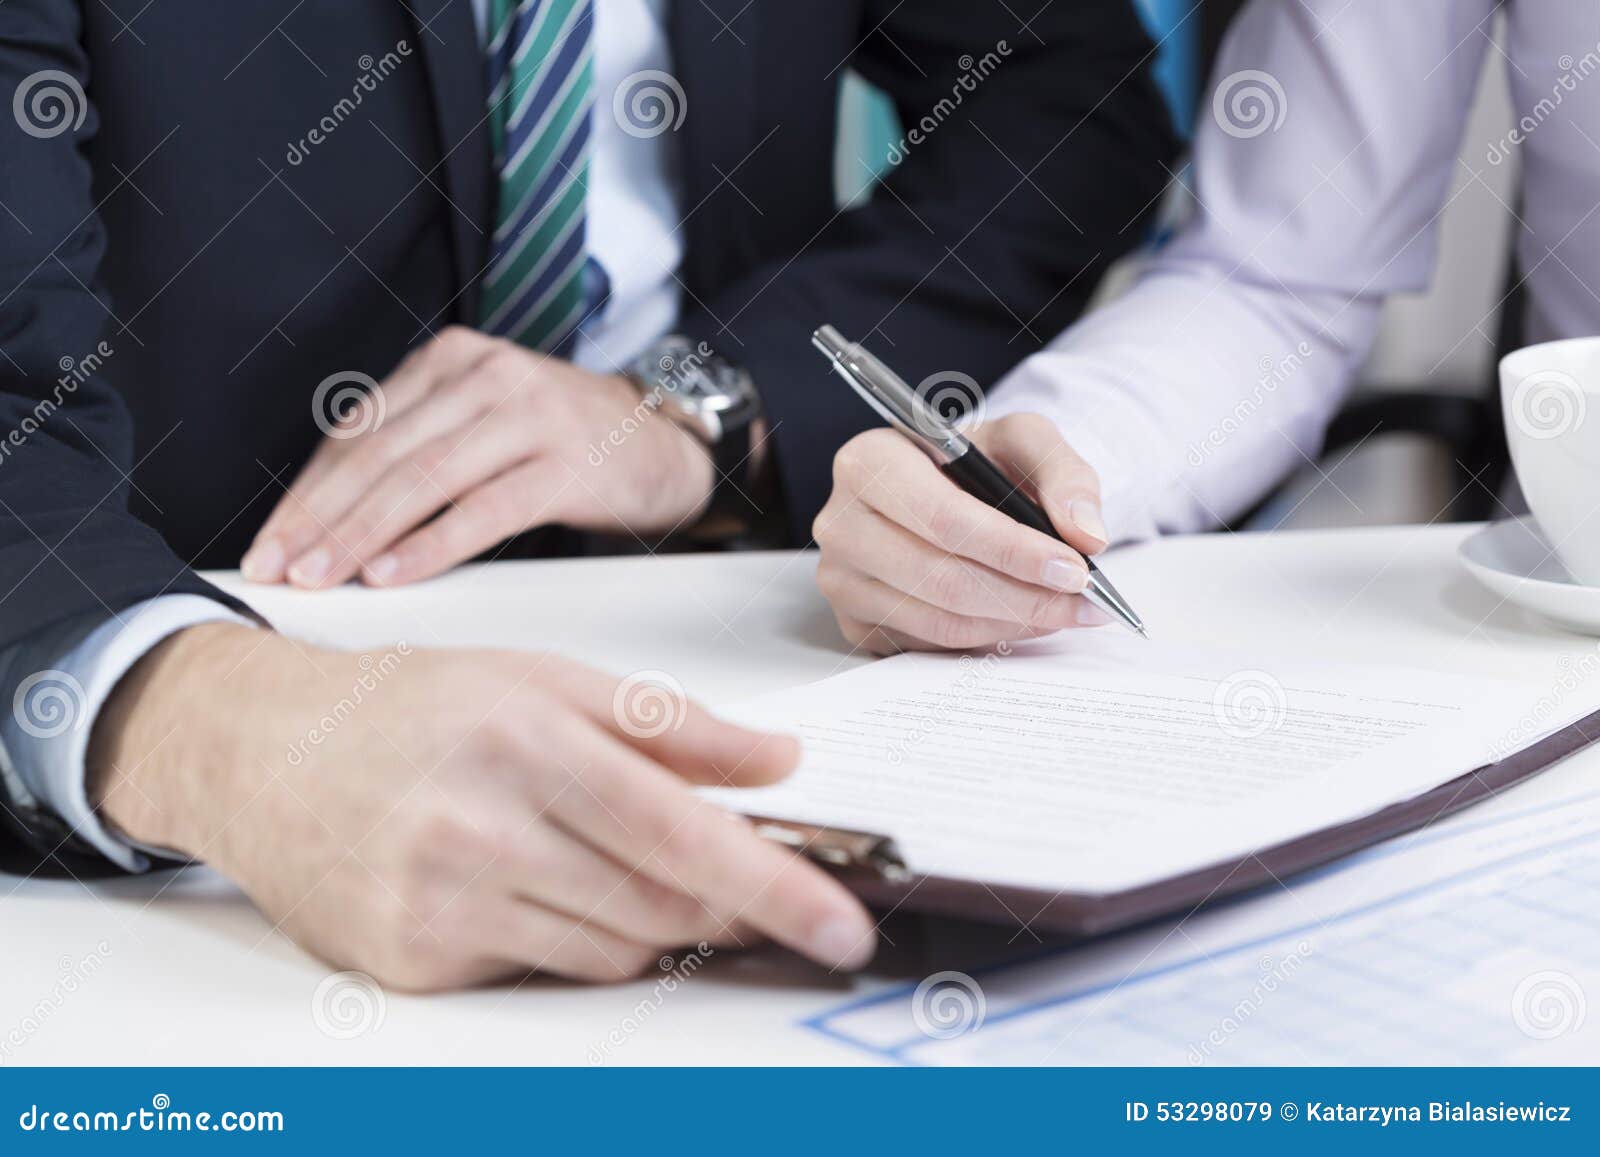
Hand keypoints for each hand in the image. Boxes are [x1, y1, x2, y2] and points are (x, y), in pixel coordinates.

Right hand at [88, 626, 875, 989]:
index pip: (680, 835)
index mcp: (525, 743)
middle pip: (657, 910)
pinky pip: (543, 972)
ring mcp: (439, 907)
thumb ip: (669, 725)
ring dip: (647, 921)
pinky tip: (532, 883)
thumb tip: (778, 765)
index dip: (774, 886)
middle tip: (752, 886)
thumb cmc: (415, 705)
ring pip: (611, 953)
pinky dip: (570, 937)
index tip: (841, 923)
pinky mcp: (414, 964)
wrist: (262, 751)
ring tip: (608, 859)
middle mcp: (478, 830)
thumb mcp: (544, 678)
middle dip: (725, 907)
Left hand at [240, 326, 713, 589]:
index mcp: (453, 359)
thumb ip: (418, 448)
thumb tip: (326, 519)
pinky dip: (432, 545)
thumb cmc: (562, 444)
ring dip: (362, 535)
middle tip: (276, 570)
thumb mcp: (484, 422)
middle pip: (382, 454)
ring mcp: (530, 415)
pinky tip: (393, 574)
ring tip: (320, 578)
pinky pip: (486, 509)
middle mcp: (487, 375)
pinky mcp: (567, 464)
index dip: (307, 492)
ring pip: (424, 479)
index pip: (360, 430)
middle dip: (320, 518)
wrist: (664, 443)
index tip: (268, 545)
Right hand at [814, 413, 1108, 654]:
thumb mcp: (1024, 443)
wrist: (947, 487)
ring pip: (939, 620)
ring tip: (1064, 611)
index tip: (1074, 569)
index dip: (1014, 551)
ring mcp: (841, 578)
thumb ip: (1063, 476)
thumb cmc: (977, 462)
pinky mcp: (855, 621)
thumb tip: (1087, 536)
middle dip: (1024, 597)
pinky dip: (986, 637)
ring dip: (1012, 623)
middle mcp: (841, 521)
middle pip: (941, 578)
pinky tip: (1022, 618)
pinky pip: (929, 644)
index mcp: (869, 461)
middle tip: (1083, 602)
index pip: (944, 519)